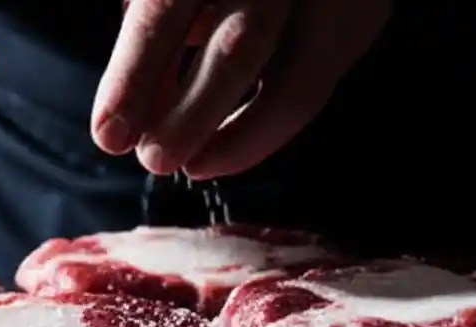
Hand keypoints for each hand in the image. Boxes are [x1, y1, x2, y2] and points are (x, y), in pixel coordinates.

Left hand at [93, 0, 390, 178]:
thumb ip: (151, 43)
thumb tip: (131, 125)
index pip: (163, 14)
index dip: (133, 79)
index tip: (109, 137)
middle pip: (239, 48)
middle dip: (193, 117)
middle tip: (156, 161)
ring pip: (300, 82)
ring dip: (244, 138)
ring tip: (196, 164)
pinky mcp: (366, 15)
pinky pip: (322, 81)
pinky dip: (275, 121)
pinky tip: (234, 140)